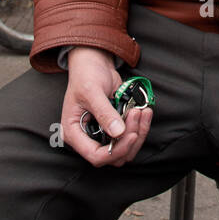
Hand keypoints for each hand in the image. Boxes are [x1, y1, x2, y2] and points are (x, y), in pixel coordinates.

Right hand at [59, 46, 152, 168]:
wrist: (94, 63)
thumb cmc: (86, 75)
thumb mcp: (92, 91)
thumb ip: (104, 113)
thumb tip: (118, 132)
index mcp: (74, 133)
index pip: (95, 156)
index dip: (115, 150)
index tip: (130, 134)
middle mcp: (88, 138)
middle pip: (114, 156)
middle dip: (130, 138)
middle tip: (135, 114)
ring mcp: (103, 134)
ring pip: (126, 149)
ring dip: (138, 132)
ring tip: (141, 110)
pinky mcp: (116, 127)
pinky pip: (131, 137)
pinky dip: (141, 126)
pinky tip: (144, 110)